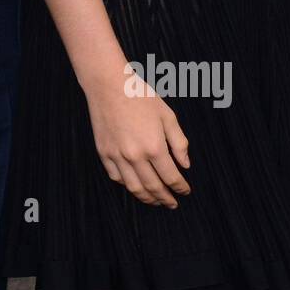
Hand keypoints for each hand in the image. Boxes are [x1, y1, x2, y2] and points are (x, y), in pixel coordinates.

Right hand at [84, 64, 190, 207]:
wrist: (108, 85)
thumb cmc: (140, 96)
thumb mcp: (167, 116)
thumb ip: (179, 142)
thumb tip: (185, 164)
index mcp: (154, 146)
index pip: (171, 177)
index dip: (180, 187)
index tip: (185, 191)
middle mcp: (135, 156)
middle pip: (153, 187)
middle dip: (165, 198)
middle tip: (172, 203)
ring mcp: (117, 156)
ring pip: (134, 187)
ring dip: (147, 198)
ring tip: (155, 201)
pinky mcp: (103, 153)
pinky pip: (116, 177)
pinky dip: (127, 185)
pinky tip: (135, 185)